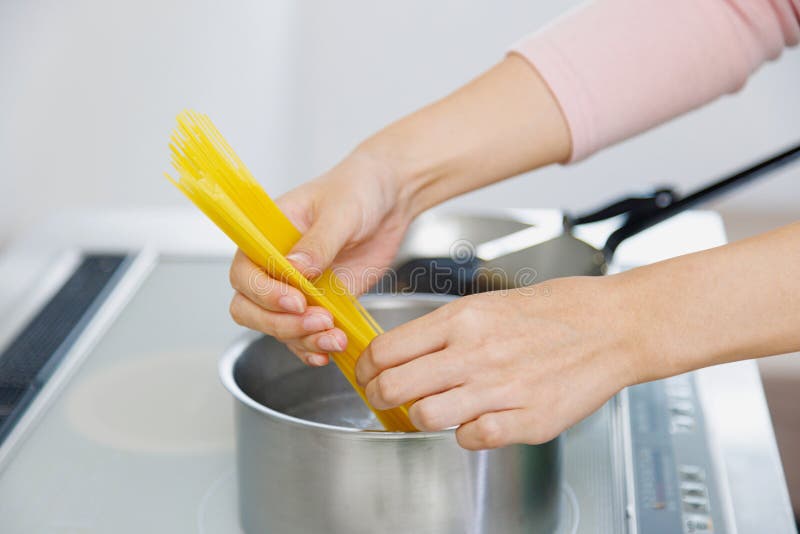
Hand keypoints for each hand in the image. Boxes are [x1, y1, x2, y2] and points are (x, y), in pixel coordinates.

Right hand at [228, 150, 412, 366]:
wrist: (389, 199)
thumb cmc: (357, 190)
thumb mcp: (340, 210)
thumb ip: (318, 242)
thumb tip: (294, 270)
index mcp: (265, 235)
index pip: (245, 273)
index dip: (264, 292)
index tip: (296, 299)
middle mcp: (273, 265)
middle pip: (250, 308)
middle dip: (281, 323)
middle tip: (318, 321)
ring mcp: (295, 287)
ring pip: (277, 327)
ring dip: (302, 339)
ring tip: (335, 338)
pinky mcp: (320, 302)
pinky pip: (303, 334)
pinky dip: (313, 346)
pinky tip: (329, 350)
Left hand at [355, 276, 640, 449]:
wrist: (612, 326)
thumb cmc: (554, 312)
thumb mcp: (487, 303)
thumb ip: (444, 330)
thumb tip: (402, 354)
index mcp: (462, 319)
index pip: (385, 350)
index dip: (365, 368)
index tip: (366, 374)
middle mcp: (475, 352)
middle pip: (393, 386)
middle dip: (378, 396)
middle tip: (384, 398)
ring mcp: (500, 388)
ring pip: (425, 416)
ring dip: (420, 417)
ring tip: (432, 409)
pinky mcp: (527, 420)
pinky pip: (471, 439)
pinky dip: (466, 434)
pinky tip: (477, 419)